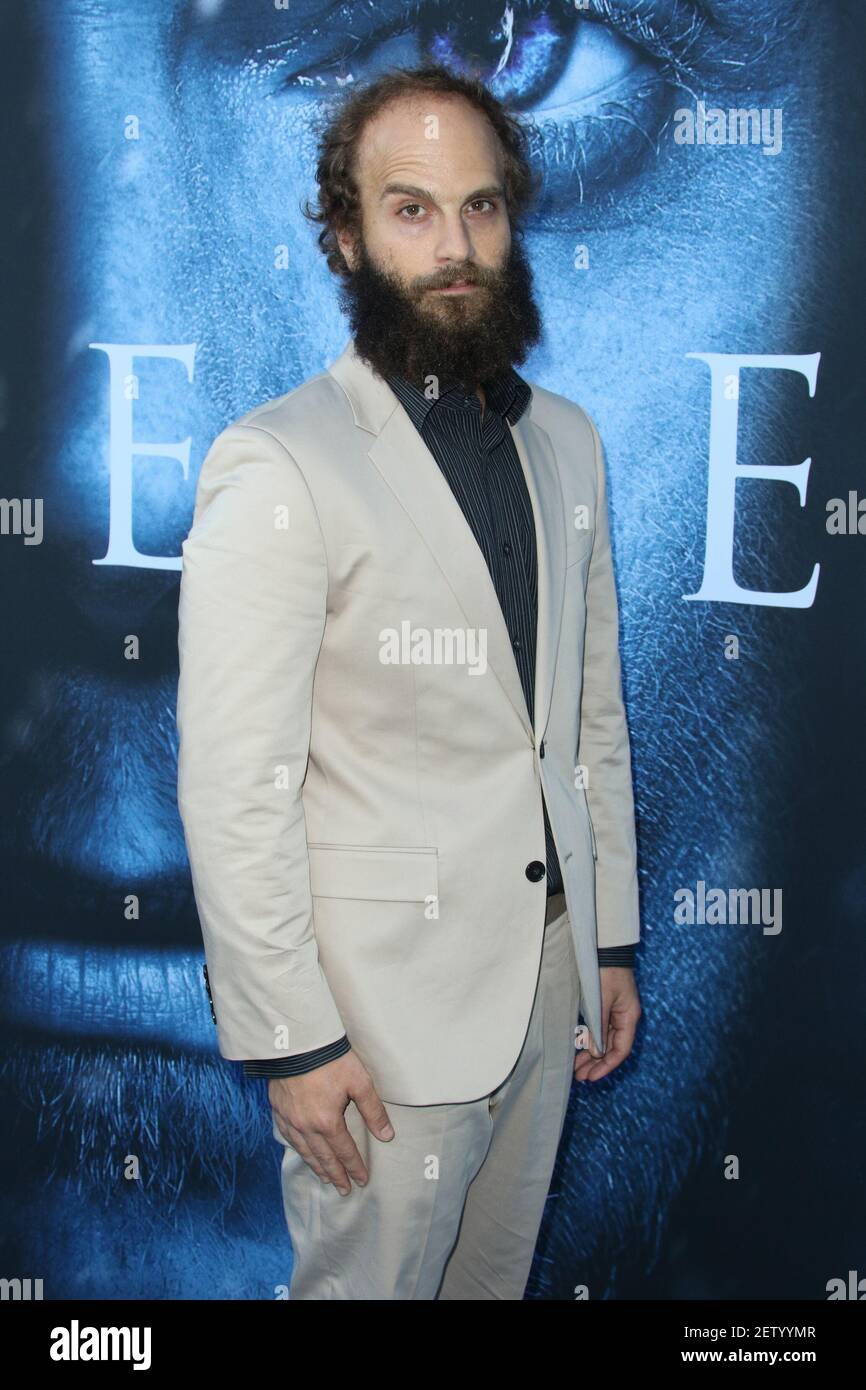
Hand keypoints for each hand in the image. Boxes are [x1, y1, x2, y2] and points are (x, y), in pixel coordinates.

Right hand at [270, 1049, 393, 1194]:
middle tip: (344, 1189)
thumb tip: (387, 1136)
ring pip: (304, 1150)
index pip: (344, 1152)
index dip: (354, 1167)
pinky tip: (301, 1151)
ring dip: (316, 1166)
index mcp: (326, 1122)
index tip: (362, 1180)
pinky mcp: (277, 1108)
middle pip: (323, 1157)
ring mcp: (289, 1119)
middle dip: (335, 1174)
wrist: (296, 1042)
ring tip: (325, 1177)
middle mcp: (305, 1126)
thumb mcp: (359, 1082)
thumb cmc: (331, 1059)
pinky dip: (297, 1148)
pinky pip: (287, 1137)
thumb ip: (373, 1111)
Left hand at [574, 967, 640, 1081]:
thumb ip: (598, 1027)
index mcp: (629, 1017)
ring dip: (591, 1055)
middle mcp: (624, 1018)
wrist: (605, 949)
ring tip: (576, 1068)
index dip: (606, 1066)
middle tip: (579, 1077)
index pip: (620, 1050)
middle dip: (596, 1064)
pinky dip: (590, 1041)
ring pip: (604, 1041)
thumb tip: (595, 1053)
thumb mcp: (601, 1000)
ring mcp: (616, 1013)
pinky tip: (579, 1049)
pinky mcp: (606, 1008)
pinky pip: (599, 1031)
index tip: (592, 1077)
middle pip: (612, 1048)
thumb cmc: (605, 972)